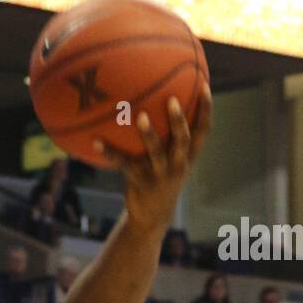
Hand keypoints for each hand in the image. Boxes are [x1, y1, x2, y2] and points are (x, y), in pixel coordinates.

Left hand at [94, 85, 212, 233]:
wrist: (152, 217)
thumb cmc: (159, 180)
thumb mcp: (170, 162)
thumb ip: (167, 139)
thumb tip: (152, 104)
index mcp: (188, 157)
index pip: (203, 131)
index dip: (206, 109)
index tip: (204, 85)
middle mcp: (178, 165)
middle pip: (183, 140)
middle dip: (179, 120)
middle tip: (172, 100)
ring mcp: (160, 175)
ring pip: (156, 152)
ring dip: (149, 135)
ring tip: (141, 117)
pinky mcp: (141, 183)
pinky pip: (124, 164)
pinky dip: (110, 152)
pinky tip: (96, 141)